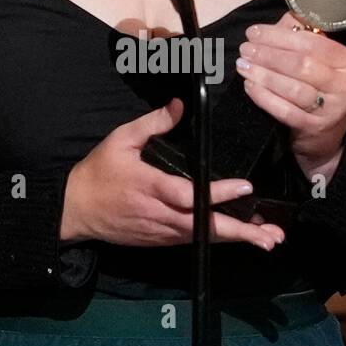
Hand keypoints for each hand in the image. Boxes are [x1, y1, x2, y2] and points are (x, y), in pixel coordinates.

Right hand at [60, 97, 286, 250]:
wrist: (75, 210)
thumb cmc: (98, 172)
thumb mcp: (120, 140)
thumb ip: (152, 123)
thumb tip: (180, 104)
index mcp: (150, 187)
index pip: (189, 194)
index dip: (217, 193)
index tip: (245, 187)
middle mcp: (160, 214)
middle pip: (204, 226)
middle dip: (239, 231)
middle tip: (270, 235)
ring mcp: (161, 232)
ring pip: (204, 238)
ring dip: (236, 239)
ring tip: (268, 239)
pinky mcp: (160, 241)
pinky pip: (195, 241)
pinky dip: (219, 240)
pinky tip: (242, 237)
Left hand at [236, 12, 345, 182]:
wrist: (326, 139)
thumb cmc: (318, 91)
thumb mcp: (318, 64)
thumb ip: (301, 39)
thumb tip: (281, 20)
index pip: (312, 43)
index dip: (279, 36)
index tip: (254, 32)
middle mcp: (344, 84)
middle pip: (302, 64)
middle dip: (269, 54)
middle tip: (245, 49)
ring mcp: (332, 108)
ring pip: (293, 88)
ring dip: (264, 74)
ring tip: (242, 66)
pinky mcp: (315, 127)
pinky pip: (285, 110)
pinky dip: (264, 97)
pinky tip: (249, 86)